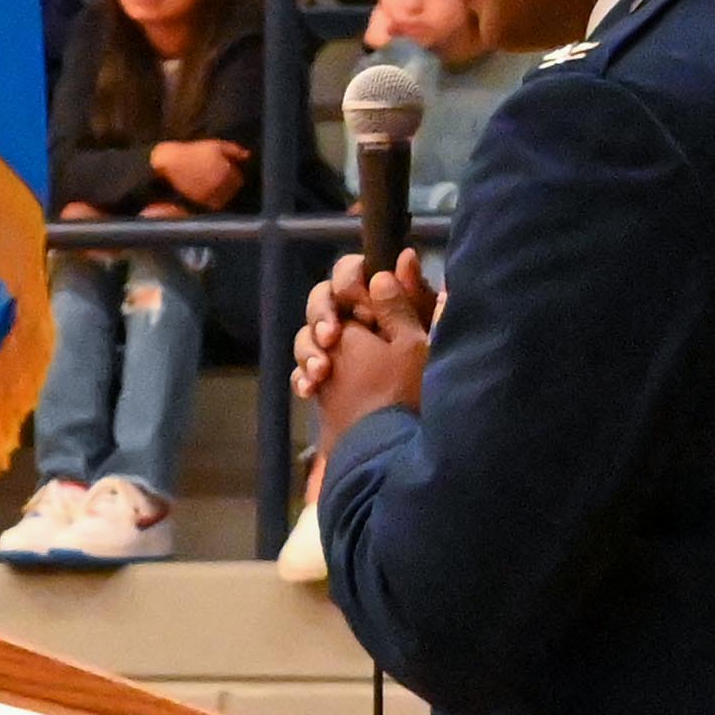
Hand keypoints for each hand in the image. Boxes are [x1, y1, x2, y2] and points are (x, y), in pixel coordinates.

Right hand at [143, 136, 240, 206]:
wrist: (171, 162)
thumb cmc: (193, 152)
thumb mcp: (215, 145)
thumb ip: (234, 150)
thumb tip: (247, 155)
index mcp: (226, 172)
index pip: (238, 180)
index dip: (232, 175)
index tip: (225, 170)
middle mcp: (220, 186)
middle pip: (232, 190)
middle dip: (227, 184)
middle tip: (215, 175)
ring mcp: (210, 195)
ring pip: (223, 198)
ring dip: (221, 192)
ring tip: (209, 183)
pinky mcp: (200, 201)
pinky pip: (213, 204)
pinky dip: (212, 199)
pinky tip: (204, 190)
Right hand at [294, 254, 433, 438]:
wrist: (385, 456)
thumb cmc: (403, 397)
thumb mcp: (411, 345)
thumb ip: (403, 303)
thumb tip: (402, 257)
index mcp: (386, 310)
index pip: (358, 272)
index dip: (348, 277)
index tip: (352, 297)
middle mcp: (363, 326)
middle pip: (324, 298)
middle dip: (321, 315)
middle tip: (330, 338)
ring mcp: (341, 355)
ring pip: (309, 333)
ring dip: (309, 348)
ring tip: (321, 372)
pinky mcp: (327, 382)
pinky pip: (302, 367)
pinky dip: (303, 375)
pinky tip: (310, 389)